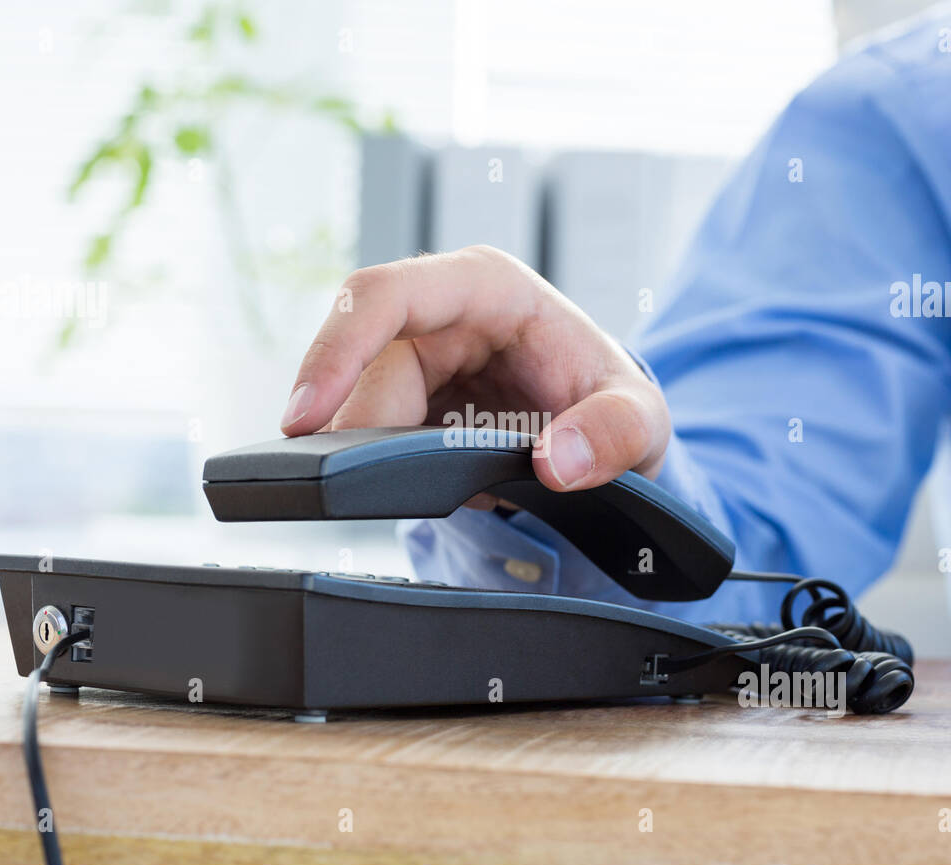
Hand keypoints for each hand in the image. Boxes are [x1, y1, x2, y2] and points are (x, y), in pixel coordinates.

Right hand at [282, 245, 670, 496]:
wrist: (608, 426)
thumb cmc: (614, 400)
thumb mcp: (643, 418)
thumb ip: (615, 434)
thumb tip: (555, 462)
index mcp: (489, 287)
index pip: (387, 296)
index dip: (336, 349)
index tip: (307, 416)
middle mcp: (441, 314)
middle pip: (362, 368)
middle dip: (362, 434)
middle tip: (382, 490)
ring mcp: (419, 359)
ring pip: (358, 409)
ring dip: (377, 456)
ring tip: (437, 489)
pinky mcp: (408, 403)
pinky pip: (373, 436)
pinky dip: (388, 470)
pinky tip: (432, 489)